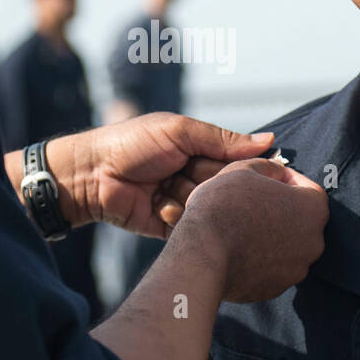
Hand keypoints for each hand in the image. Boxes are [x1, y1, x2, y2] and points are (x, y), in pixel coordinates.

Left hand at [44, 113, 276, 237]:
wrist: (91, 173)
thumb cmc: (132, 143)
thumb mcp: (180, 131)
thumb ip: (223, 139)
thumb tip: (268, 141)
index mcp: (200, 152)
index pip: (237, 163)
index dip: (250, 168)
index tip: (268, 172)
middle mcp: (195, 178)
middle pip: (225, 188)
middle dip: (214, 183)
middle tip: (190, 173)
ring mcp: (182, 203)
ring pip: (209, 209)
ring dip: (191, 199)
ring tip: (166, 186)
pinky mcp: (169, 227)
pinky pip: (189, 228)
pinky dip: (175, 216)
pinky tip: (157, 204)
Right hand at [174, 157, 327, 302]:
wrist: (202, 255)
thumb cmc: (224, 206)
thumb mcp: (244, 169)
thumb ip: (268, 167)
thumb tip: (276, 172)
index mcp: (313, 208)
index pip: (307, 188)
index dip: (285, 179)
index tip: (266, 178)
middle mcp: (314, 241)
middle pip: (300, 219)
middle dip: (280, 209)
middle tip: (251, 202)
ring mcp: (296, 269)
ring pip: (287, 245)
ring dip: (271, 234)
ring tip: (241, 226)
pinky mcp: (276, 289)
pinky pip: (272, 267)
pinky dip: (261, 258)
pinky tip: (238, 249)